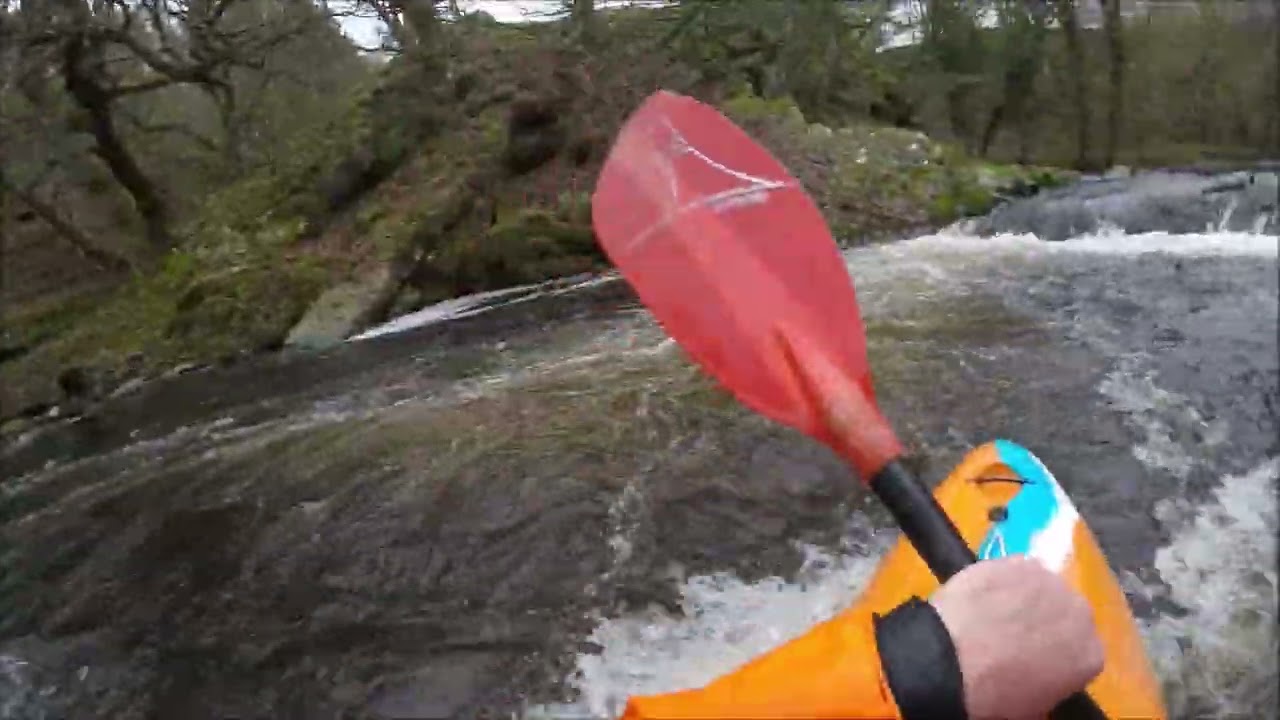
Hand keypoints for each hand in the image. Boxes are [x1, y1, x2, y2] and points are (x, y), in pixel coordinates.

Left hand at [930, 556, 1103, 719]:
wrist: (954, 658)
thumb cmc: (996, 693)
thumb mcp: (1034, 705)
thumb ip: (1051, 681)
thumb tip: (1039, 675)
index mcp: (1091, 655)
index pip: (1081, 650)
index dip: (1056, 652)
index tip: (1036, 656)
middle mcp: (1080, 612)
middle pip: (1064, 612)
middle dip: (1044, 621)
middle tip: (1012, 632)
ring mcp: (1050, 581)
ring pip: (1040, 587)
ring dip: (1023, 597)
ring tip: (993, 611)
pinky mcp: (1019, 560)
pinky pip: (1013, 569)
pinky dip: (1000, 580)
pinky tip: (981, 593)